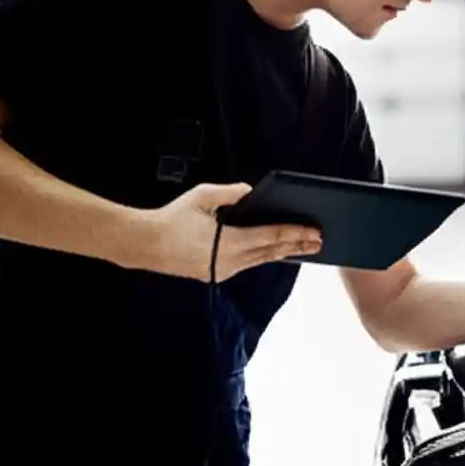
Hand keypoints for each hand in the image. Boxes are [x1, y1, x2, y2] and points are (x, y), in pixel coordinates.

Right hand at [136, 183, 321, 281]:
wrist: (145, 244)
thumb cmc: (171, 218)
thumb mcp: (202, 196)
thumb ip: (231, 193)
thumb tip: (251, 192)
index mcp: (229, 243)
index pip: (271, 238)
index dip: (296, 235)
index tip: (315, 232)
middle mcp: (229, 261)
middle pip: (271, 253)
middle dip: (297, 246)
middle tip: (319, 242)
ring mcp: (223, 270)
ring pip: (260, 260)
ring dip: (282, 253)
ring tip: (303, 248)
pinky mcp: (215, 273)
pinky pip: (247, 264)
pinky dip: (263, 256)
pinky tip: (273, 252)